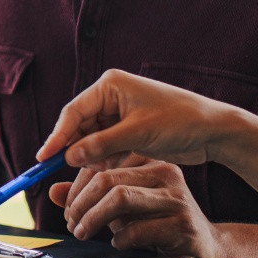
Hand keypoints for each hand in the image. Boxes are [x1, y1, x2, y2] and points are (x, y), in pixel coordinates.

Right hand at [38, 69, 252, 170]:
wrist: (213, 131)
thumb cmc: (179, 122)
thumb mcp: (137, 133)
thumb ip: (99, 145)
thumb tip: (68, 157)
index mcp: (110, 86)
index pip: (74, 111)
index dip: (57, 136)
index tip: (44, 157)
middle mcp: (112, 97)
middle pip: (79, 126)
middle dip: (74, 148)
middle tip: (60, 171)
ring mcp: (120, 114)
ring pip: (91, 139)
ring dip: (91, 156)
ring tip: (95, 171)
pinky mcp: (129, 130)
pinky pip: (105, 146)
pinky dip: (104, 159)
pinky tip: (108, 168)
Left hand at [48, 155, 224, 257]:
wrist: (203, 242)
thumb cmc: (158, 221)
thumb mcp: (122, 206)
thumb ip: (90, 197)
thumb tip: (53, 192)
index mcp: (149, 162)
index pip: (101, 166)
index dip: (77, 188)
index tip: (67, 209)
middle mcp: (164, 173)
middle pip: (107, 180)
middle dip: (81, 204)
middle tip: (72, 224)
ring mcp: (176, 198)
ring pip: (120, 198)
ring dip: (94, 219)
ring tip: (84, 233)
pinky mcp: (182, 224)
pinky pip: (137, 229)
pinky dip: (119, 239)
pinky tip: (118, 244)